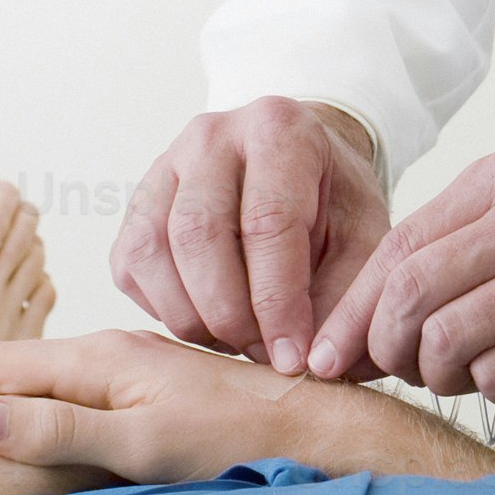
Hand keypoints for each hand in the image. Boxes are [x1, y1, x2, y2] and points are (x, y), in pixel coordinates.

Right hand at [0, 330, 295, 491]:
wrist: (317, 432)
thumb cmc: (239, 442)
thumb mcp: (142, 444)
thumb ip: (60, 431)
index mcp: (97, 356)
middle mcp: (109, 353)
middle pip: (10, 371)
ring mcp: (132, 371)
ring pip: (43, 385)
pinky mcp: (152, 393)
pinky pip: (75, 399)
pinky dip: (37, 422)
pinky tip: (35, 454)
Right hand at [116, 99, 389, 372]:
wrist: (298, 167)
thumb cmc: (333, 203)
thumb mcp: (363, 238)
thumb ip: (346, 296)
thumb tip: (316, 364)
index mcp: (278, 130)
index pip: (266, 221)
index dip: (277, 301)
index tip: (291, 357)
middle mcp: (211, 137)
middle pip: (199, 234)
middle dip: (229, 313)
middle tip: (261, 354)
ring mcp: (164, 165)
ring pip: (152, 250)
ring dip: (190, 315)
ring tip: (235, 342)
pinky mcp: (136, 203)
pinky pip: (131, 265)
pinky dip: (163, 308)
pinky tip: (206, 322)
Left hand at [315, 147, 494, 401]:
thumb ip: (459, 254)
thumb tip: (360, 324)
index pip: (399, 243)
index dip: (355, 308)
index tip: (328, 353)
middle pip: (410, 294)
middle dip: (386, 349)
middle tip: (398, 372)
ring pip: (447, 340)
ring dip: (440, 375)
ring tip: (465, 375)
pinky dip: (492, 389)